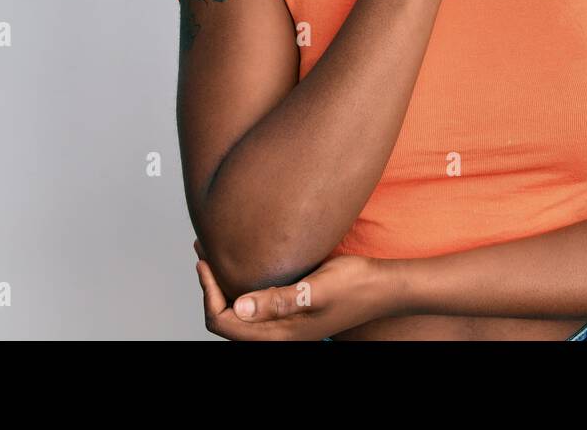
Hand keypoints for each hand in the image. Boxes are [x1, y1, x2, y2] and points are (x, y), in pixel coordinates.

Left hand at [192, 239, 405, 339]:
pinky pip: (255, 305)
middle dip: (209, 288)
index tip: (205, 263)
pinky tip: (243, 264)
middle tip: (202, 253)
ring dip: (223, 286)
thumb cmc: (356, 285)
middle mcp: (279, 334)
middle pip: (228, 320)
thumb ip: (279, 300)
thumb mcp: (316, 289)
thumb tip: (240, 306)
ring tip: (213, 255)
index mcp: (281, 333)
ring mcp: (285, 324)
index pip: (226, 322)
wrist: (384, 286)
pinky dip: (241, 285)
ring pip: (240, 312)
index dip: (208, 294)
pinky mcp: (292, 312)